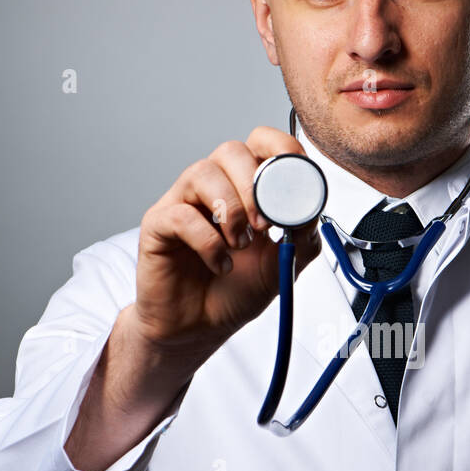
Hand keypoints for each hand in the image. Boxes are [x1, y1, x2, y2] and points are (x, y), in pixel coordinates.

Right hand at [131, 126, 321, 359]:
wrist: (202, 328)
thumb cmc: (235, 290)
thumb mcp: (282, 263)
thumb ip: (301, 234)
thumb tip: (311, 207)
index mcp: (245, 186)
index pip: (260, 142)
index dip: (281, 150)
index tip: (297, 183)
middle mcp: (213, 187)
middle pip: (230, 151)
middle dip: (254, 186)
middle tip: (265, 226)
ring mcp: (183, 202)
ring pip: (202, 173)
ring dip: (230, 211)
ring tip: (240, 246)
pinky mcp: (158, 225)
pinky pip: (181, 215)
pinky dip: (208, 242)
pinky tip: (220, 264)